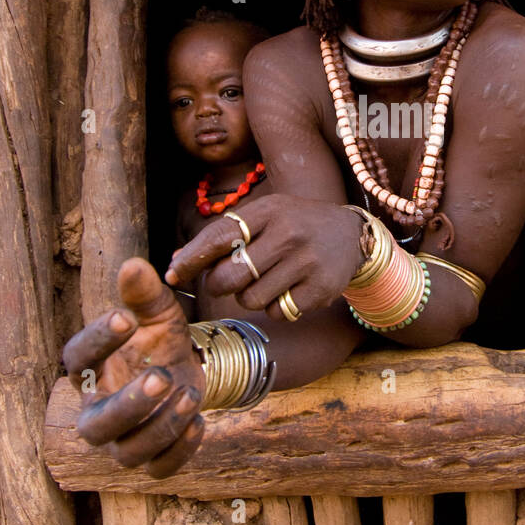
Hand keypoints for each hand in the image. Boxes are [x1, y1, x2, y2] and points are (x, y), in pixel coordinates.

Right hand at [63, 258, 205, 477]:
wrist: (186, 369)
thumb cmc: (159, 340)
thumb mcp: (158, 313)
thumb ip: (144, 295)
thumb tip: (133, 265)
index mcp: (90, 370)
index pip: (76, 360)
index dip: (96, 339)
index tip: (124, 315)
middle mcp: (97, 410)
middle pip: (96, 425)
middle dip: (128, 405)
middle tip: (161, 377)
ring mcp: (123, 441)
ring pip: (129, 452)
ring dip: (161, 426)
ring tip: (190, 392)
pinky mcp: (152, 459)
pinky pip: (159, 469)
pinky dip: (179, 451)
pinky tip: (199, 422)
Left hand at [164, 193, 363, 319]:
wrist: (352, 234)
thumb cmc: (295, 225)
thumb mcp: (265, 216)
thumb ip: (224, 236)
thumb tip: (175, 263)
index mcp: (269, 211)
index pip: (218, 237)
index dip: (190, 259)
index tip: (172, 275)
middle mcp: (288, 234)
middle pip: (229, 277)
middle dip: (219, 284)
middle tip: (227, 281)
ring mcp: (306, 262)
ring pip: (251, 300)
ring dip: (250, 297)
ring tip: (265, 282)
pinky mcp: (320, 289)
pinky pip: (277, 313)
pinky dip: (275, 308)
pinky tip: (288, 291)